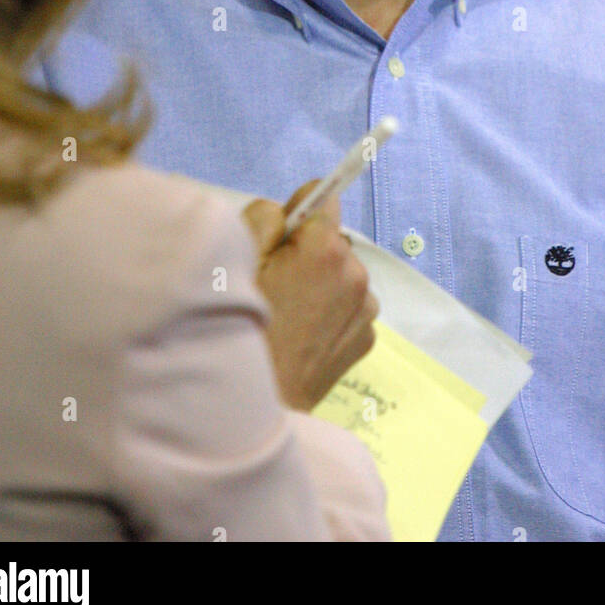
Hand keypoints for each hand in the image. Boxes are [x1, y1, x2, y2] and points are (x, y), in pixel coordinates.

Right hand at [242, 181, 378, 411]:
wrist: (257, 406)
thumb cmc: (241, 331)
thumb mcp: (238, 260)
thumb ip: (265, 217)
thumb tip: (288, 210)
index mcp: (325, 249)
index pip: (322, 199)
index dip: (296, 215)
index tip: (281, 237)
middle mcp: (355, 274)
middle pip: (331, 240)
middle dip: (307, 251)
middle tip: (275, 283)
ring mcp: (365, 309)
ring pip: (341, 273)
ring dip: (321, 281)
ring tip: (288, 312)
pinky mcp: (367, 338)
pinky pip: (348, 305)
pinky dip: (330, 311)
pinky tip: (304, 332)